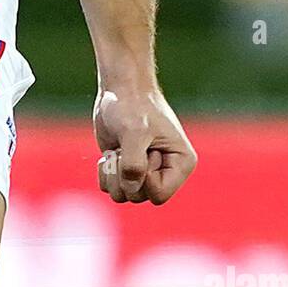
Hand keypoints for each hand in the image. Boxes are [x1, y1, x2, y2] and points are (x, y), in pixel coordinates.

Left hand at [94, 87, 195, 204]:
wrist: (120, 88)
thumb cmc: (133, 105)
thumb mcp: (134, 131)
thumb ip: (133, 164)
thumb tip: (129, 188)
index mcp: (181, 164)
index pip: (159, 195)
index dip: (143, 178)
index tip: (142, 150)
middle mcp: (166, 172)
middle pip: (141, 197)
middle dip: (125, 174)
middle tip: (126, 146)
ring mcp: (146, 172)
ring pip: (125, 196)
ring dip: (114, 174)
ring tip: (118, 149)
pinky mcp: (127, 169)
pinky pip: (112, 188)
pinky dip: (106, 173)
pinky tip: (110, 152)